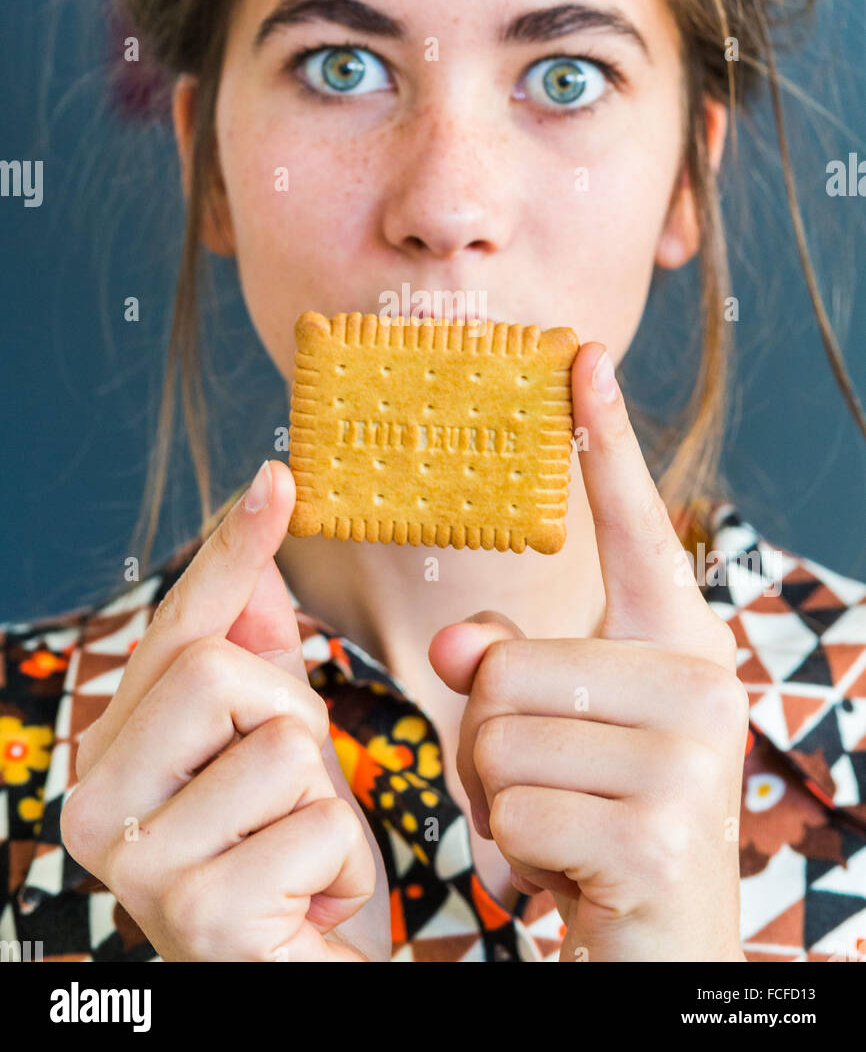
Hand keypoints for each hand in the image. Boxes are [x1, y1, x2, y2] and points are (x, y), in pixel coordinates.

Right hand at [61, 460, 391, 961]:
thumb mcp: (271, 751)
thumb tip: (255, 566)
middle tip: (287, 793)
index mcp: (110, 753)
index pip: (177, 628)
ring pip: (281, 743)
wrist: (290, 981)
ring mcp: (141, 863)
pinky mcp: (202, 913)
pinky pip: (320, 823)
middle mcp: (98, 802)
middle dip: (289, 717)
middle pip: (221, 670)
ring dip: (323, 798)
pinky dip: (342, 860)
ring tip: (297, 852)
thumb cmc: (282, 861)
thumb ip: (253, 664)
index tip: (280, 475)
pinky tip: (308, 901)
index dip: (233, 550)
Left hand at [429, 342, 748, 961]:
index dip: (604, 439)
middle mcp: (700, 683)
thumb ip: (505, 664)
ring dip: (496, 798)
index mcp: (676, 643)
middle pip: (504, 662)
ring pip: (496, 735)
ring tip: (558, 828)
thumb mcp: (550, 731)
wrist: (657, 953)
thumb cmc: (599, 824)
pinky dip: (514, 853)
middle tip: (547, 789)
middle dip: (488, 740)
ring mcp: (691, 758)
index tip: (580, 355)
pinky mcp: (661, 834)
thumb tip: (454, 648)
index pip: (632, 525)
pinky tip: (571, 876)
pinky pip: (512, 811)